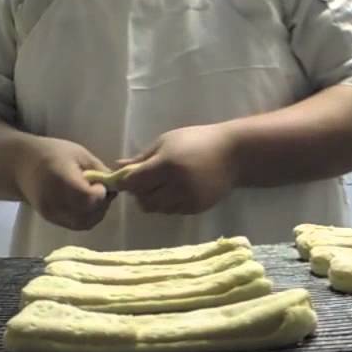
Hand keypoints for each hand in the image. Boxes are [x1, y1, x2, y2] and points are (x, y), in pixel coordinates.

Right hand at [16, 136, 114, 230]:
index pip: (88, 198)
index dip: (101, 193)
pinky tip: (86, 204)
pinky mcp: (51, 220)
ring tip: (95, 197)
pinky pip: (76, 225)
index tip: (102, 183)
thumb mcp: (79, 153)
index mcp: (61, 179)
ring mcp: (51, 213)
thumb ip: (99, 169)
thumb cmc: (52, 153)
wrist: (21, 165)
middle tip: (103, 191)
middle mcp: (54, 200)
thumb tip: (117, 184)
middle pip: (88, 213)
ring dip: (97, 213)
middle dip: (102, 204)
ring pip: (84, 223)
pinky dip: (87, 217)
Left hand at [118, 124, 237, 214]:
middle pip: (143, 200)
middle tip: (146, 181)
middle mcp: (176, 185)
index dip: (126, 182)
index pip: (134, 183)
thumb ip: (142, 157)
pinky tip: (176, 190)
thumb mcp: (166, 141)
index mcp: (166, 165)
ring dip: (154, 199)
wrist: (233, 154)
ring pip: (157, 209)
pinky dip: (168, 204)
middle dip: (139, 193)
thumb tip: (118, 167)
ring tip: (162, 185)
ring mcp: (188, 199)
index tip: (126, 178)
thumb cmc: (197, 140)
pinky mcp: (196, 208)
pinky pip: (172, 211)